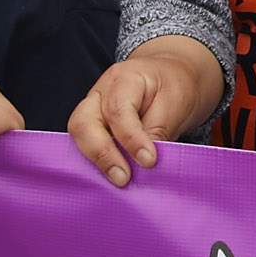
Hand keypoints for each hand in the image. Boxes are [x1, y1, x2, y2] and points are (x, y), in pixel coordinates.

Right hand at [68, 41, 224, 187]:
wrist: (175, 76)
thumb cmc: (176, 87)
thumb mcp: (176, 104)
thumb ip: (158, 131)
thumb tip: (143, 164)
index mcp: (124, 78)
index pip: (118, 110)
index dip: (132, 140)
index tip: (149, 161)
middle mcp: (100, 92)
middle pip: (84, 123)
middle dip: (102, 154)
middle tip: (124, 179)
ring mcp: (93, 108)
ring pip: (79, 135)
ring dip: (96, 160)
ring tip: (120, 180)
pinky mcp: (93, 125)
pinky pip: (85, 144)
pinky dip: (95, 162)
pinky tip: (110, 177)